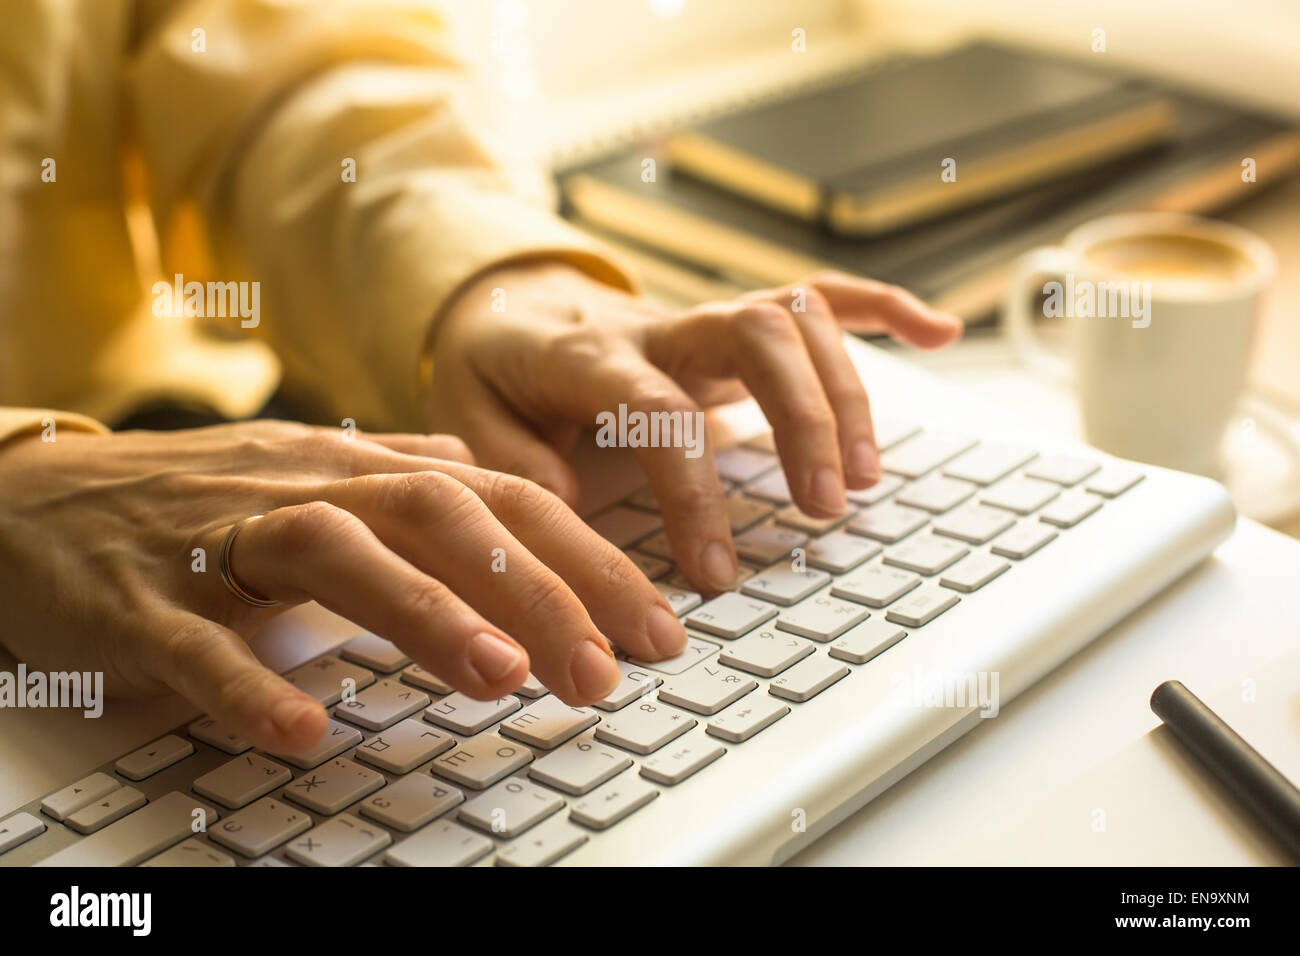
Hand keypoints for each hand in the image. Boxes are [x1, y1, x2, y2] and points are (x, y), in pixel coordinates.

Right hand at [0, 422, 686, 752]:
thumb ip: (412, 485)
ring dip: (425, 614)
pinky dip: (249, 683)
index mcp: (359, 468)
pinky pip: (193, 640)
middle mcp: (304, 488)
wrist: (33, 497)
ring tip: (501, 677)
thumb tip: (504, 493)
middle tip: (604, 671)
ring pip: (332, 553)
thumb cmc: (198, 500)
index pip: (501, 501)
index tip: (657, 630)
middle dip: (538, 591)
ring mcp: (217, 538)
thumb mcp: (320, 480)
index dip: (588, 560)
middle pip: (441, 517)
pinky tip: (303, 731)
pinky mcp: (132, 600)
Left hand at [429, 265, 961, 591]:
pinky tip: (936, 329)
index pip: (655, 409)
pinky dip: (878, 307)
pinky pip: (814, 297)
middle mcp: (657, 325)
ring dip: (844, 389)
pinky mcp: (731, 323)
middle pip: (753, 335)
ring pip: (794, 317)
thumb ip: (512, 457)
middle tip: (825, 507)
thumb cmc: (494, 372)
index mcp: (587, 355)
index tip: (718, 570)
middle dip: (803, 417)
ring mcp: (701, 319)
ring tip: (863, 478)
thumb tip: (571, 500)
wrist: (505, 306)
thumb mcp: (467, 415)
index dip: (693, 488)